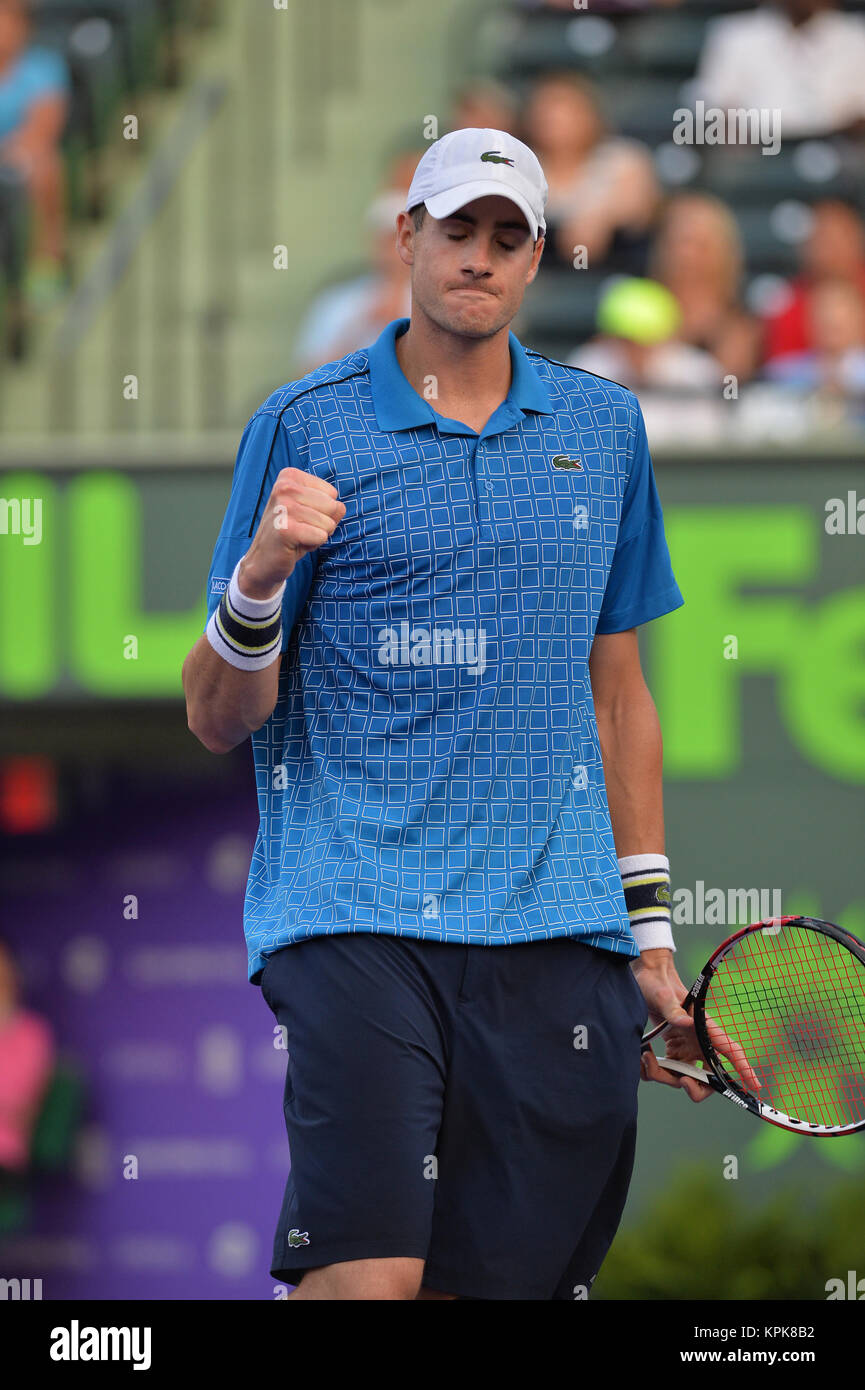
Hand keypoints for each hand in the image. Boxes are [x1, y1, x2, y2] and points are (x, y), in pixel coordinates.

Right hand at [238, 468, 345, 598]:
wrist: (263, 559)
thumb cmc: (291, 532)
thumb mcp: (312, 512)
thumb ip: (331, 506)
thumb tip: (340, 507)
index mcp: (289, 477)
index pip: (332, 493)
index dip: (322, 511)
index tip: (301, 517)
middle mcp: (284, 487)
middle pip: (333, 506)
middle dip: (322, 524)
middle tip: (300, 529)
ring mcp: (284, 507)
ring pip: (328, 524)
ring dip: (316, 536)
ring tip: (296, 537)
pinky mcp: (286, 528)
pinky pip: (321, 536)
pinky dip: (312, 545)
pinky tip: (294, 545)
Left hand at [632, 949, 761, 1102]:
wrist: (645, 979)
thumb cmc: (657, 984)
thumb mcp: (663, 996)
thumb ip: (673, 1010)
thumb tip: (687, 1023)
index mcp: (705, 1028)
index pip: (730, 1050)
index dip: (744, 1068)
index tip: (755, 1086)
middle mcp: (699, 1042)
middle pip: (707, 1078)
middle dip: (695, 1089)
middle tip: (681, 1082)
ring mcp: (687, 1048)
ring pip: (682, 1078)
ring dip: (661, 1075)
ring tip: (644, 1058)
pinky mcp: (672, 1050)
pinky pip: (666, 1072)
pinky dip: (652, 1070)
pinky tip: (642, 1053)